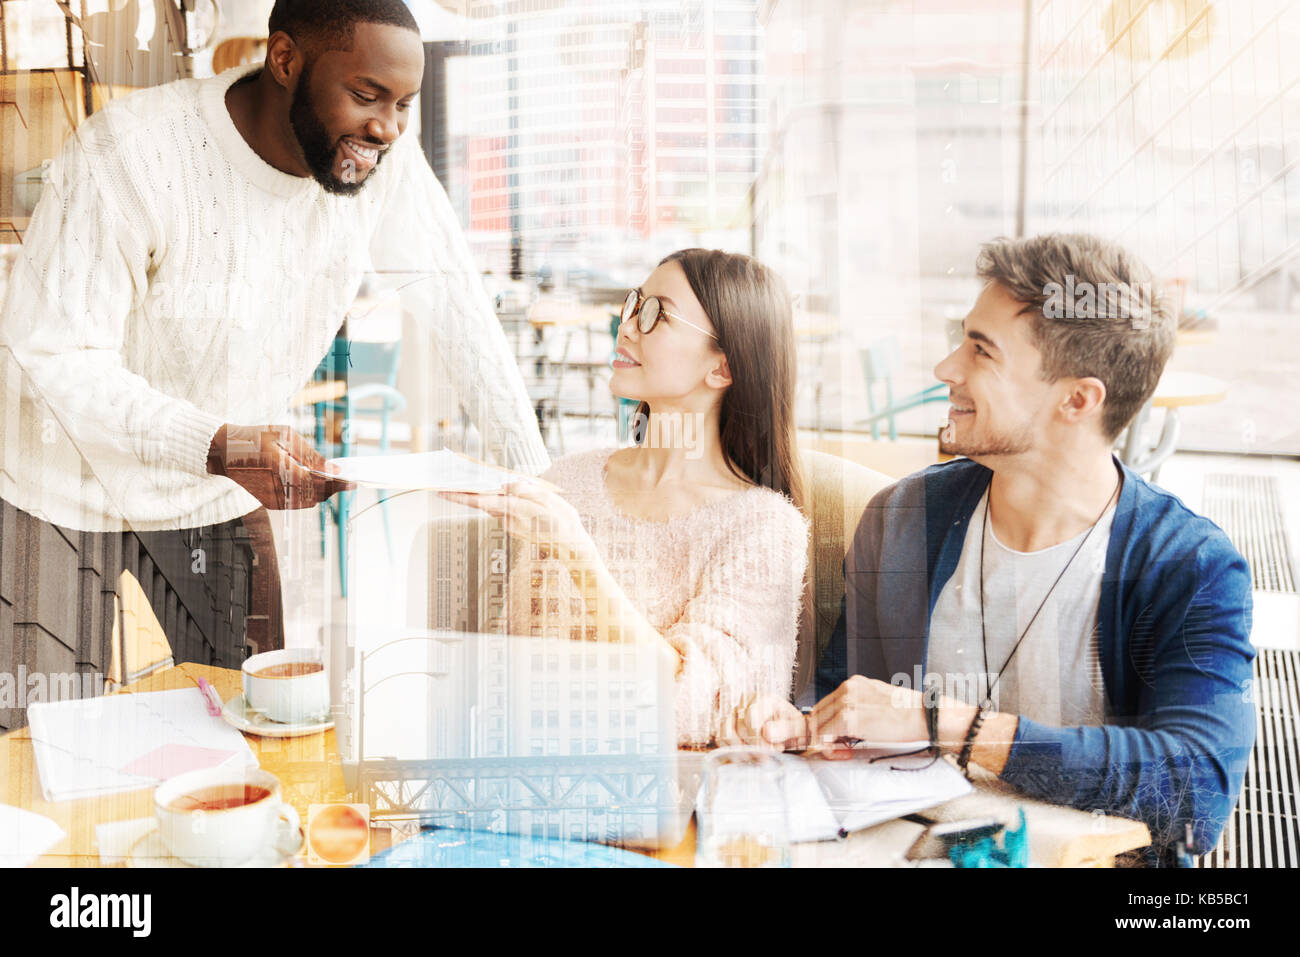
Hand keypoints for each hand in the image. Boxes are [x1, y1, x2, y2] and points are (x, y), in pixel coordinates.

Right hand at [207, 424, 350, 509]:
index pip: (318, 483)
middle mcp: (277, 489)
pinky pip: (298, 503)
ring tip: (332, 480)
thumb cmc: (256, 437)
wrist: (225, 452)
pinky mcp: (271, 504)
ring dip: (323, 493)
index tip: (355, 482)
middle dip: (333, 488)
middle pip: (317, 496)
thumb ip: (312, 455)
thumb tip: (335, 470)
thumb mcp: (286, 436)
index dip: (338, 484)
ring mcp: (273, 500)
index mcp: (281, 469)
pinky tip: (314, 483)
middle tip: (346, 479)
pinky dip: (310, 495)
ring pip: (309, 502)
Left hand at [441, 481, 596, 564]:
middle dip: (462, 494)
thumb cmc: (564, 524)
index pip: (483, 500)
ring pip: (490, 506)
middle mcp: (509, 519)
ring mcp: (511, 525)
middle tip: (442, 484)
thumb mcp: (551, 502)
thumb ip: (528, 491)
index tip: (443, 491)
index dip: (461, 496)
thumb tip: (508, 485)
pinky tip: (493, 493)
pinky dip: (494, 502)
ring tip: (462, 482)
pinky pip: (500, 511)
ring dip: (477, 496)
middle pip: (481, 503)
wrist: (572, 548)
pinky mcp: (514, 528)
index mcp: (516, 510)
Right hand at [718, 694, 807, 749]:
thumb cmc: (793, 727)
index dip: (758, 738)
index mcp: (765, 699)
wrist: (789, 729)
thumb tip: (766, 732)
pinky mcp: (729, 723)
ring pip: (725, 731)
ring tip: (755, 757)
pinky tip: (747, 755)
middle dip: (752, 747)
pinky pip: (721, 737)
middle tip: (766, 757)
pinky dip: (732, 750)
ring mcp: (735, 711)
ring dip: (739, 750)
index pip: (751, 717)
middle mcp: (747, 702)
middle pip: (738, 728)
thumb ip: (785, 729)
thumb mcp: (799, 727)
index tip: (769, 751)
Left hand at [805, 675, 927, 758]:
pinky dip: (830, 747)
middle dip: (824, 732)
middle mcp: (847, 689)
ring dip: (827, 741)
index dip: (828, 722)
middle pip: (818, 713)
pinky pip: (825, 736)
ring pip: (818, 725)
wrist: (922, 716)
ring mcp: (846, 703)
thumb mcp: (876, 699)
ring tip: (845, 749)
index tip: (837, 735)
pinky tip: (845, 751)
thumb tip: (844, 722)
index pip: (826, 704)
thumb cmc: (907, 712)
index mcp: (853, 684)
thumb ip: (858, 705)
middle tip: (839, 745)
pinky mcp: (848, 719)